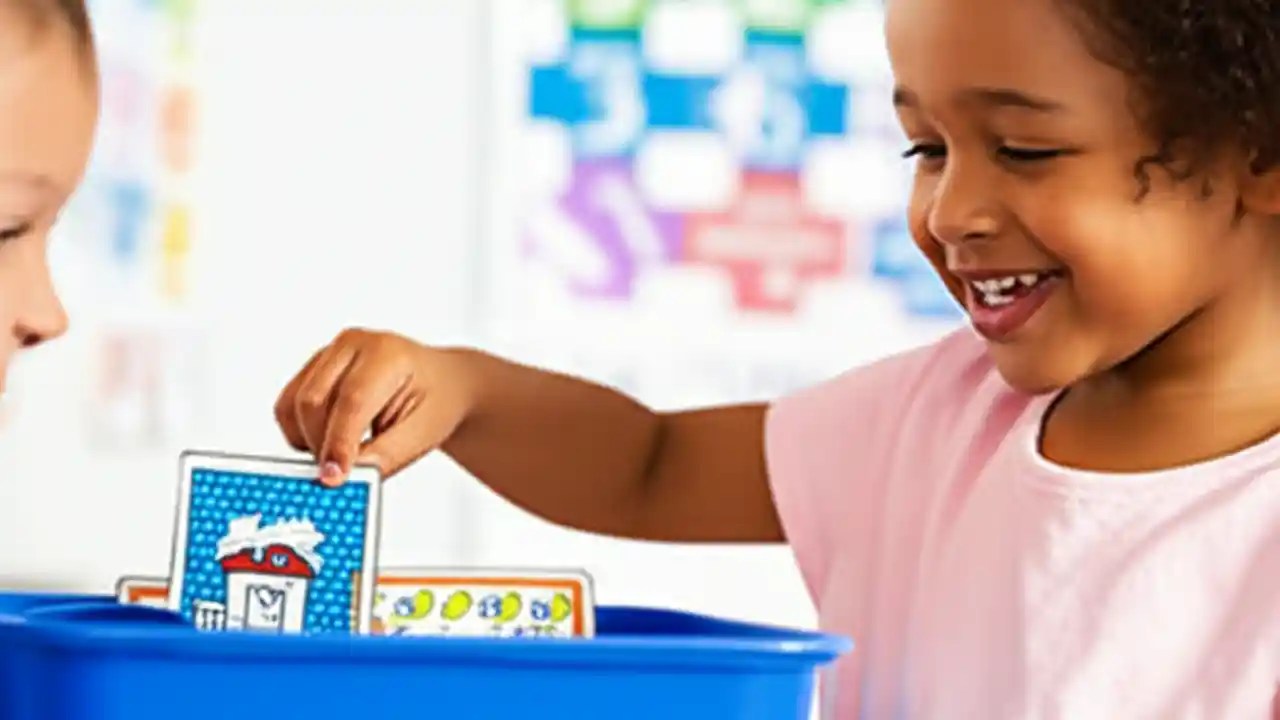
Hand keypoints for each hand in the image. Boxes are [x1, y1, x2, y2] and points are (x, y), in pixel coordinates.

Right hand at [274, 328, 478, 484]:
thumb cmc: (437, 401)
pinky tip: (329, 440)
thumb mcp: (425, 433)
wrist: (442, 381)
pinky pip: (289, 404)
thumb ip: (386, 455)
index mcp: (388, 354)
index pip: (352, 401)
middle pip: (313, 400)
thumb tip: (347, 475)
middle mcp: (355, 344)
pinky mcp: (315, 367)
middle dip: (320, 445)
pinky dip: (301, 431)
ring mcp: (331, 352)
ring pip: (293, 403)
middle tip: (339, 475)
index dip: (338, 443)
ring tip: (341, 455)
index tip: (333, 477)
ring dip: (307, 439)